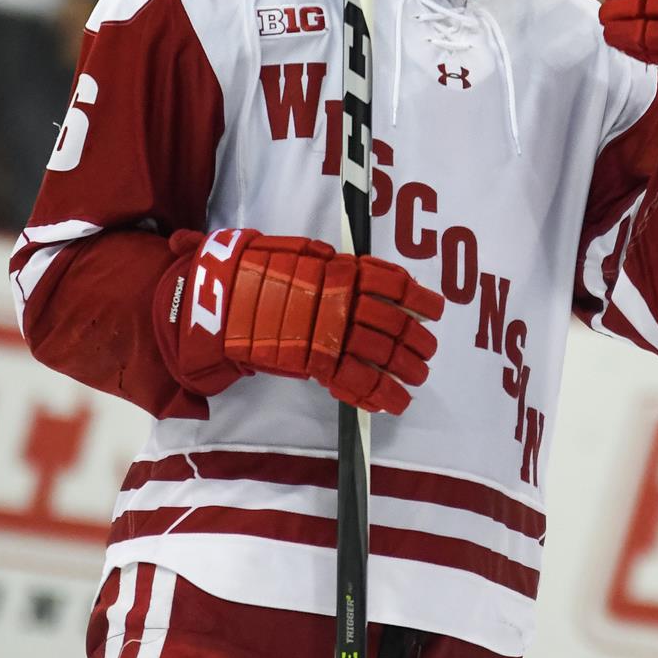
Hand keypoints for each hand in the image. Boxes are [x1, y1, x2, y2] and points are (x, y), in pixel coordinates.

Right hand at [164, 229, 444, 413]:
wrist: (223, 299)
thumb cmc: (261, 273)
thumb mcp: (303, 256)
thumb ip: (335, 266)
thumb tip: (367, 278)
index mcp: (344, 272)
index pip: (394, 285)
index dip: (421, 300)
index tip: (434, 311)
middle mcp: (344, 302)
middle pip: (396, 324)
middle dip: (418, 342)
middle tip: (426, 352)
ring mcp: (332, 333)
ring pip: (384, 354)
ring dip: (407, 368)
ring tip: (417, 377)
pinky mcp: (317, 361)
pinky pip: (358, 380)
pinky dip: (381, 394)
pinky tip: (395, 401)